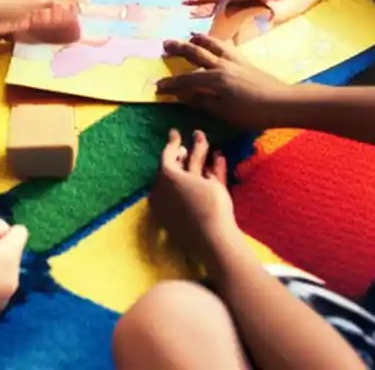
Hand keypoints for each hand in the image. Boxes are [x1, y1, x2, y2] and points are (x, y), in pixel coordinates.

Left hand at [150, 129, 240, 266]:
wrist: (213, 242)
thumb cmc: (212, 206)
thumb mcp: (210, 179)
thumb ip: (201, 157)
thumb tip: (198, 137)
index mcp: (166, 177)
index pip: (167, 154)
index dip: (173, 142)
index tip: (176, 132)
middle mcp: (161, 190)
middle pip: (171, 168)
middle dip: (181, 156)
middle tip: (187, 146)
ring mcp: (165, 206)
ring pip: (177, 182)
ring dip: (189, 169)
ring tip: (203, 157)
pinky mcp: (171, 219)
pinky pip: (179, 196)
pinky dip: (190, 186)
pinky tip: (206, 176)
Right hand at [156, 34, 293, 128]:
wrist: (282, 102)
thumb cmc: (252, 112)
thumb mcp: (223, 112)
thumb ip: (202, 101)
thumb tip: (183, 94)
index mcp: (214, 79)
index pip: (186, 80)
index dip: (171, 84)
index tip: (157, 85)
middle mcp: (222, 65)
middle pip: (196, 54)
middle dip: (179, 49)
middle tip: (165, 44)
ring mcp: (235, 61)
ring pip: (213, 45)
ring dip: (199, 39)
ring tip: (190, 35)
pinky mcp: (245, 61)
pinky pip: (228, 47)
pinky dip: (218, 43)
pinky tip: (217, 43)